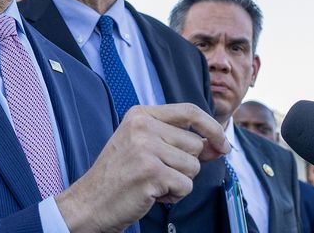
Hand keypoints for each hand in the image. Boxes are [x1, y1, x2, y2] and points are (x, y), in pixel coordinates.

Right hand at [55, 103, 227, 232]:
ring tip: (152, 183)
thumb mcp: (145, 147)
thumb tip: (219, 146)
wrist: (91, 202)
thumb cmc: (120, 176)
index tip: (222, 144)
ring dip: (179, 182)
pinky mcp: (152, 172)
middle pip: (195, 145)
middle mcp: (142, 126)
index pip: (190, 111)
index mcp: (140, 114)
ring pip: (193, 167)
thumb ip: (180, 142)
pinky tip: (152, 194)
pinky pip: (186, 185)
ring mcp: (146, 148)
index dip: (212, 128)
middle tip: (157, 172)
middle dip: (185, 165)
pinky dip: (174, 195)